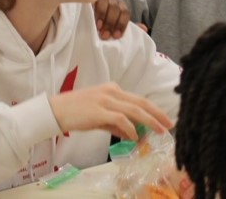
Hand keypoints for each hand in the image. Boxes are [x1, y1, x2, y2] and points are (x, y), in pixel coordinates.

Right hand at [49, 82, 172, 139]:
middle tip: (169, 124)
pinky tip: (135, 136)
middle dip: (157, 114)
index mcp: (113, 90)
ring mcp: (106, 100)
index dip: (153, 109)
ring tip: (159, 131)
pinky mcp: (99, 110)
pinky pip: (120, 118)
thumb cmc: (76, 113)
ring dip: (149, 120)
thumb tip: (132, 134)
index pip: (138, 99)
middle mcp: (112, 91)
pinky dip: (130, 127)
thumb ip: (115, 123)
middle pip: (140, 102)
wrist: (56, 110)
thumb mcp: (99, 116)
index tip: (163, 119)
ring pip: (134, 109)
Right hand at [93, 0, 132, 39]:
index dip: (122, 25)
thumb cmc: (107, 23)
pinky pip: (95, 1)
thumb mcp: (118, 26)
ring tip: (99, 28)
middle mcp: (113, 2)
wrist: (93, 15)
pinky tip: (93, 20)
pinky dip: (95, 11)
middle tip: (105, 35)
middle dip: (111, 23)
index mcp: (122, 8)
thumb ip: (131, 28)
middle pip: (116, 9)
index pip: (125, 14)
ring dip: (103, 17)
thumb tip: (144, 28)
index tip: (116, 36)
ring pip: (106, 3)